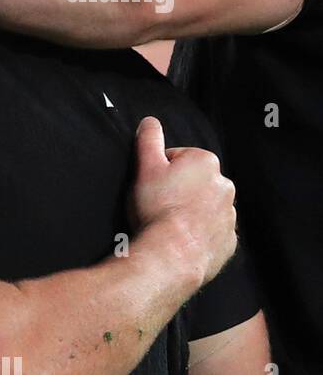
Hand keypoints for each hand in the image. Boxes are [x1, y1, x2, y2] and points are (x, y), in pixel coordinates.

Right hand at [129, 118, 237, 286]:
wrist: (172, 253)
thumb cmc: (157, 208)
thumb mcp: (145, 167)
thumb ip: (148, 140)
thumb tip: (150, 121)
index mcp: (205, 162)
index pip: (177, 158)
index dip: (159, 171)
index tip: (151, 186)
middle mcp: (225, 185)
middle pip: (193, 182)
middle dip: (177, 190)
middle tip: (156, 205)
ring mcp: (229, 214)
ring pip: (204, 207)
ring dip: (188, 211)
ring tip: (167, 224)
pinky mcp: (228, 240)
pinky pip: (211, 231)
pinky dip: (197, 234)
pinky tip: (180, 239)